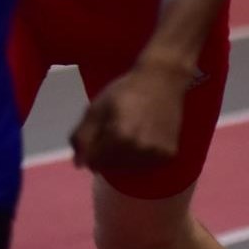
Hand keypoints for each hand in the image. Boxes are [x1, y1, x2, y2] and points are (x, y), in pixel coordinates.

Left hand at [70, 60, 189, 171]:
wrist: (163, 80)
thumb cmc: (126, 91)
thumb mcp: (96, 108)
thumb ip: (82, 137)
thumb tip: (79, 164)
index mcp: (118, 137)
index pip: (94, 163)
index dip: (92, 151)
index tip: (99, 138)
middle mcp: (138, 149)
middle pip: (112, 167)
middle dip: (108, 155)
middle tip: (116, 134)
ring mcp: (155, 153)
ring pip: (130, 169)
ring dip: (125, 158)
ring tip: (131, 136)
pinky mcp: (168, 154)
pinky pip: (147, 165)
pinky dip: (143, 157)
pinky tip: (146, 138)